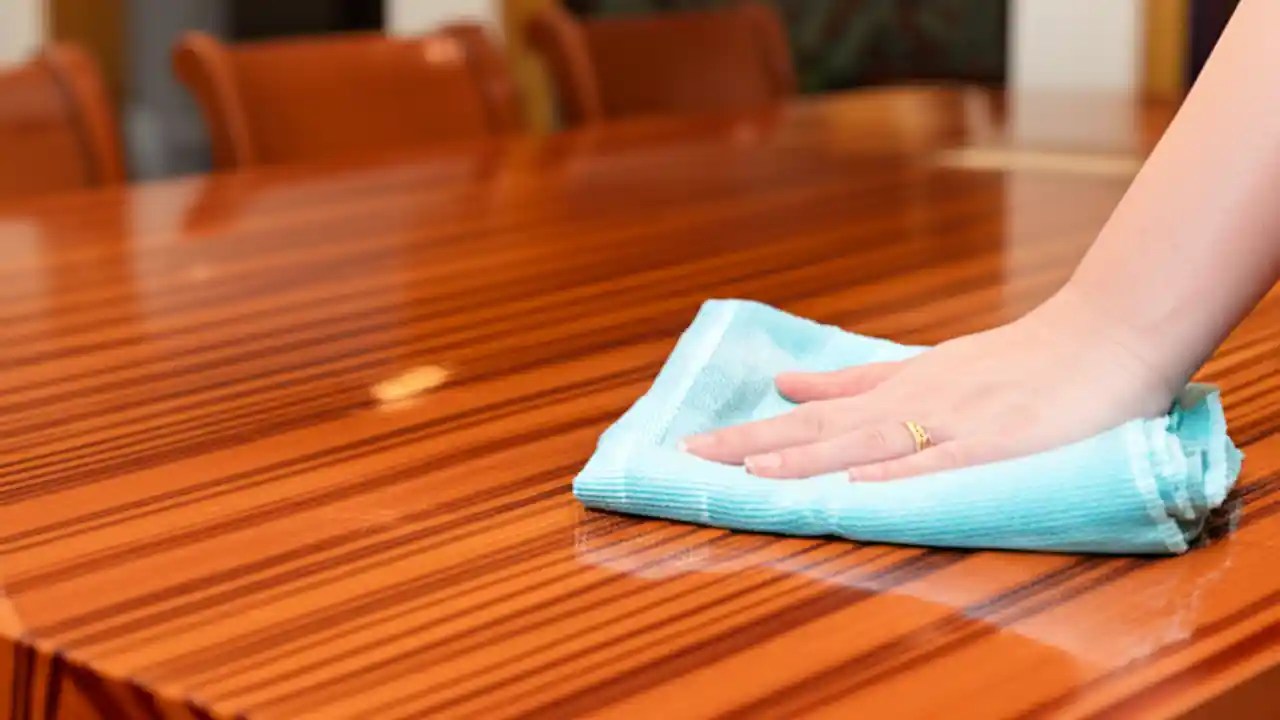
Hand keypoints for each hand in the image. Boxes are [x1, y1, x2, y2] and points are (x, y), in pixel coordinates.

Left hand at [681, 288, 1181, 480]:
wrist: (1101, 339)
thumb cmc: (1014, 359)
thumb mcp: (923, 365)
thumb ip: (855, 382)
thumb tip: (787, 387)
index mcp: (893, 389)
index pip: (806, 419)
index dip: (750, 434)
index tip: (693, 447)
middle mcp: (911, 402)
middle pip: (820, 430)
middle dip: (755, 446)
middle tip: (693, 459)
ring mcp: (953, 421)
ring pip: (867, 442)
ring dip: (810, 459)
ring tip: (752, 474)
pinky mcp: (998, 441)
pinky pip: (941, 460)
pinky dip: (898, 471)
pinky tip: (858, 483)